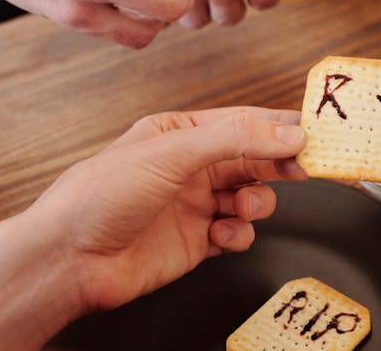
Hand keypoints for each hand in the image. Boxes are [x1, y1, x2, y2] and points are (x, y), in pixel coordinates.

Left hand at [26, 107, 307, 311]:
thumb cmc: (98, 197)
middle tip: (302, 169)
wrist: (69, 260)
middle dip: (278, 163)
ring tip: (243, 207)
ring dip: (256, 202)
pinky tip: (221, 235)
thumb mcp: (172, 152)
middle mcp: (189, 167)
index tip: (311, 132)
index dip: (279, 126)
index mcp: (179, 134)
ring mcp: (193, 205)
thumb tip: (286, 134)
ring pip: (250, 196)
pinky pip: (238, 234)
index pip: (243, 121)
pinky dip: (239, 235)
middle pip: (252, 158)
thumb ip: (236, 139)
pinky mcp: (197, 242)